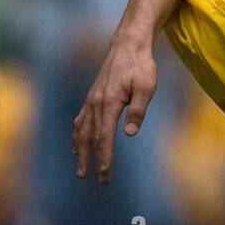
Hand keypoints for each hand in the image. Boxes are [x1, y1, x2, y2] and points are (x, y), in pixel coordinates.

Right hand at [72, 35, 156, 183]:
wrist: (129, 46)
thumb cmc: (141, 67)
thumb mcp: (146, 88)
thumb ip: (138, 111)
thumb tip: (129, 134)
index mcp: (109, 103)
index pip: (105, 137)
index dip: (104, 157)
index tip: (104, 174)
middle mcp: (96, 103)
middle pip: (90, 137)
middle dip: (90, 159)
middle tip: (89, 178)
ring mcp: (91, 100)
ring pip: (82, 130)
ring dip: (80, 150)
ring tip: (80, 167)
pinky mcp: (92, 97)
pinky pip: (81, 120)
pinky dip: (78, 135)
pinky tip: (78, 144)